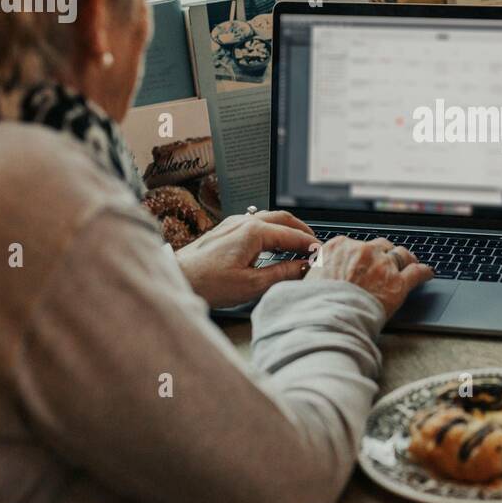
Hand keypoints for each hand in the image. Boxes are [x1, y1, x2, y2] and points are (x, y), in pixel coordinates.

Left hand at [175, 210, 316, 308]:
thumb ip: (282, 273)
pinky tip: (273, 242)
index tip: (323, 254)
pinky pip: (256, 222)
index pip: (292, 235)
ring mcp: (234, 223)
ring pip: (270, 217)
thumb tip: (303, 267)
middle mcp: (244, 222)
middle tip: (315, 246)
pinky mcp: (226, 229)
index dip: (311, 245)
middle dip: (303, 231)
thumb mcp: (251, 284)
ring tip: (298, 244)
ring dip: (287, 228)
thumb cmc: (208, 282)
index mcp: (254, 232)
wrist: (178, 278)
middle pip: (284, 218)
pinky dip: (272, 229)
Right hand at [306, 236, 433, 317]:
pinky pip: (417, 272)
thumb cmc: (314, 305)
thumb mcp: (307, 281)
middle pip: (380, 246)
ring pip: (401, 254)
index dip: (362, 254)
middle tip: (387, 264)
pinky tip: (428, 274)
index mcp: (338, 247)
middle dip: (384, 254)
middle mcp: (363, 251)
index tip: (364, 260)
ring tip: (410, 263)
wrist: (328, 320)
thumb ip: (319, 272)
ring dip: (405, 259)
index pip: (355, 244)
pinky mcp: (398, 282)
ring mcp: (383, 265)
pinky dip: (424, 272)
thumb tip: (315, 276)